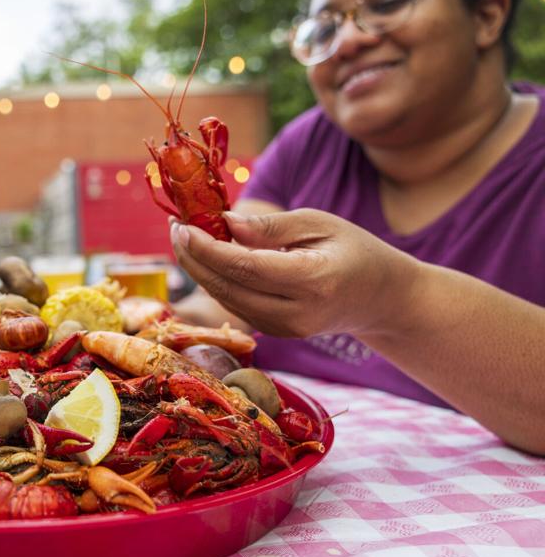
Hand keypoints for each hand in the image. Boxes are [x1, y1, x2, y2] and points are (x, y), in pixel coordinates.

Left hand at [170, 209, 420, 337]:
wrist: (382, 299)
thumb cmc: (354, 251)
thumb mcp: (320, 224)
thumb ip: (271, 228)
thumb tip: (225, 224)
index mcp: (313, 281)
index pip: (245, 267)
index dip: (207, 248)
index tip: (182, 226)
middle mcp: (296, 314)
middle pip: (228, 287)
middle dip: (194, 258)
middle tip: (175, 228)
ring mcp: (284, 329)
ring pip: (227, 299)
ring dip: (199, 270)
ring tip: (184, 238)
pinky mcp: (275, 333)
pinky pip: (236, 305)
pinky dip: (216, 281)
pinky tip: (205, 257)